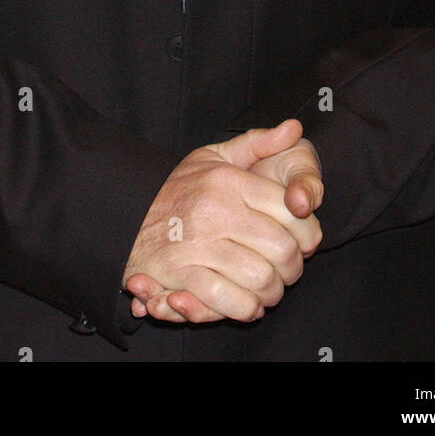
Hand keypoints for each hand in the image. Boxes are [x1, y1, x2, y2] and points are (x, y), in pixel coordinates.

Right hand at [123, 118, 321, 323]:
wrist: (126, 214)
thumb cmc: (179, 187)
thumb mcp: (215, 156)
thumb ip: (258, 142)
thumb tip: (295, 127)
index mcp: (229, 181)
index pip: (291, 210)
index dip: (308, 233)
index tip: (305, 242)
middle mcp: (215, 211)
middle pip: (282, 249)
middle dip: (294, 268)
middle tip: (289, 271)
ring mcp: (197, 245)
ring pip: (261, 279)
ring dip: (273, 291)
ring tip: (270, 288)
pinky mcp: (181, 276)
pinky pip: (229, 301)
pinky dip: (246, 308)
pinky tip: (248, 304)